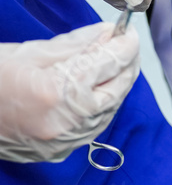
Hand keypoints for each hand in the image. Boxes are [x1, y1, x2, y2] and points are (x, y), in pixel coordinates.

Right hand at [0, 22, 140, 162]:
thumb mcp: (28, 53)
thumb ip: (74, 45)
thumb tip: (106, 34)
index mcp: (57, 91)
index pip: (107, 64)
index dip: (124, 47)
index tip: (129, 34)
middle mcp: (68, 120)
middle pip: (116, 89)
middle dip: (126, 65)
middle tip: (126, 46)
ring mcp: (66, 140)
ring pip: (110, 109)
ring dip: (117, 85)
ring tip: (115, 65)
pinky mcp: (63, 150)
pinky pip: (95, 125)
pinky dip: (103, 105)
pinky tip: (101, 90)